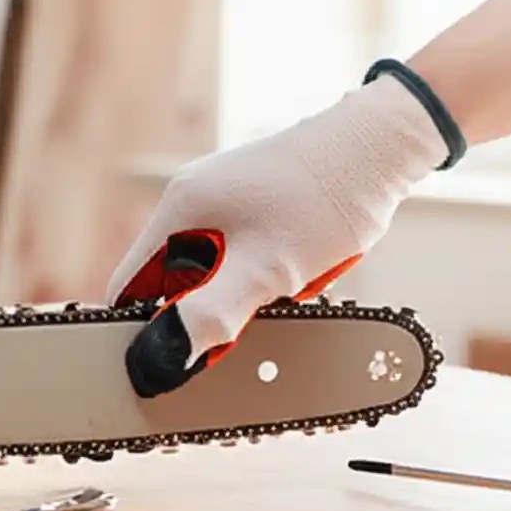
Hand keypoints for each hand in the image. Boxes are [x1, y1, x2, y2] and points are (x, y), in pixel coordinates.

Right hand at [107, 69, 455, 397]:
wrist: (382, 147)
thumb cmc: (324, 200)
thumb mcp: (266, 270)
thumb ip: (210, 316)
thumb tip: (158, 360)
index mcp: (179, 210)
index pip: (127, 287)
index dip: (138, 331)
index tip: (167, 363)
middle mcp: (193, 200)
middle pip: (172, 283)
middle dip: (208, 311)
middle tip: (253, 320)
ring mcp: (225, 199)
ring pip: (213, 272)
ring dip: (244, 294)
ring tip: (288, 288)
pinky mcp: (256, 204)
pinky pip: (243, 255)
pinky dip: (265, 275)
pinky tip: (299, 274)